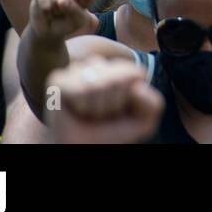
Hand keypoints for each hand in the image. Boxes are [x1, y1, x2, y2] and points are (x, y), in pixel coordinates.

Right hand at [29, 0, 98, 41]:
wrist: (50, 26)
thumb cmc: (70, 21)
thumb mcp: (78, 20)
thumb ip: (74, 9)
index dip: (81, 7)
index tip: (79, 8)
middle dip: (67, 6)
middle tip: (66, 9)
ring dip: (56, 9)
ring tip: (57, 10)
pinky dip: (46, 9)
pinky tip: (48, 10)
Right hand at [47, 57, 164, 144]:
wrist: (83, 148)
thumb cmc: (112, 132)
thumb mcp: (143, 121)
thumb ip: (153, 104)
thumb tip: (136, 88)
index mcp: (122, 68)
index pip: (136, 73)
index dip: (130, 98)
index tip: (121, 109)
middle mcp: (100, 63)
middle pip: (118, 79)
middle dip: (113, 104)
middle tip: (102, 114)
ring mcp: (78, 68)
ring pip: (99, 85)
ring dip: (96, 107)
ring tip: (90, 112)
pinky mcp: (58, 79)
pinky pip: (80, 90)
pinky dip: (82, 106)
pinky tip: (76, 109)